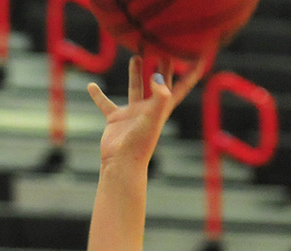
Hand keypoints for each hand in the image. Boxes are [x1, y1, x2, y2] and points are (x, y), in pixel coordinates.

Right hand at [86, 55, 208, 171]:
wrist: (122, 163)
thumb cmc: (140, 143)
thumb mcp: (153, 118)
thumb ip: (159, 96)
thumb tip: (158, 76)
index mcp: (162, 108)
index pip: (181, 87)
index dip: (191, 74)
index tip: (199, 58)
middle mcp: (149, 109)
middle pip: (158, 83)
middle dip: (162, 67)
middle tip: (163, 49)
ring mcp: (132, 113)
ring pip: (135, 88)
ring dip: (136, 74)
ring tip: (136, 56)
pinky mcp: (115, 119)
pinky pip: (106, 103)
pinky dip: (98, 95)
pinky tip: (91, 86)